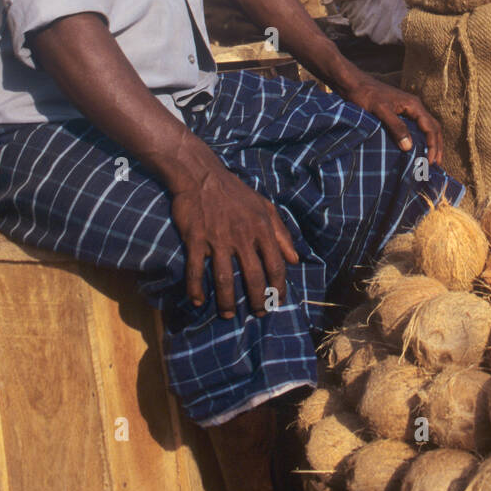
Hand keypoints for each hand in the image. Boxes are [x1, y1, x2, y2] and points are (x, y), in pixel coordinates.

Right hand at [166, 144, 298, 318]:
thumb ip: (282, 233)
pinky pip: (195, 269)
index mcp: (261, 228)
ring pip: (225, 278)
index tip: (278, 301)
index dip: (279, 286)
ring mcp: (218, 238)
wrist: (202, 174)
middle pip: (253, 277)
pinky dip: (196, 288)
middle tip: (258, 313)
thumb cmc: (236, 193)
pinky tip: (198, 301)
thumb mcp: (265, 207)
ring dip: (227, 301)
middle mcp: (242, 236)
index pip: (275, 264)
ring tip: (228, 315)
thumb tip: (295, 259)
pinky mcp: (196, 238)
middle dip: (257, 300)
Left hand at [340, 72, 443, 165]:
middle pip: (433, 127)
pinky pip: (416, 126)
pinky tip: (416, 148)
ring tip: (430, 159)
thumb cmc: (365, 95)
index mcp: (413, 105)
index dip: (433, 145)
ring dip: (431, 142)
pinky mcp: (400, 112)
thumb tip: (410, 147)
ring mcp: (408, 109)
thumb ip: (396, 127)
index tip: (431, 161)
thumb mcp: (381, 111)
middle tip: (435, 164)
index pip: (430, 127)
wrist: (352, 83)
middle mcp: (414, 106)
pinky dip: (421, 138)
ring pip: (426, 127)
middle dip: (436, 145)